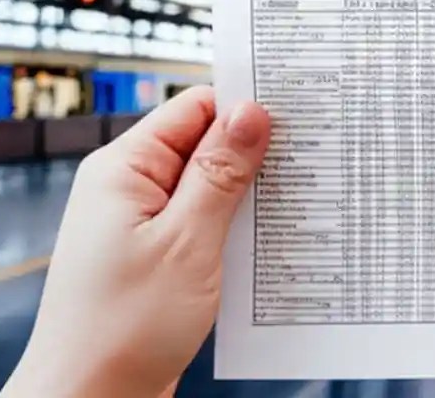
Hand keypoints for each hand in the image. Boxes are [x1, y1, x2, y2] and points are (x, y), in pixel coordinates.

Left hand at [2, 87, 269, 397]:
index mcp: (124, 170)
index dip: (244, 107)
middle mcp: (129, 190)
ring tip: (300, 202)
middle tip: (311, 159)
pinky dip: (238, 230)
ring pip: (211, 190)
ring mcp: (143, 226)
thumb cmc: (123, 326)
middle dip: (255, 154)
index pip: (194, 109)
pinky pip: (206, 226)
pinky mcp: (158, 258)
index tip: (298, 112)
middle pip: (205, 147)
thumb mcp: (186, 241)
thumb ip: (220, 173)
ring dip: (251, 197)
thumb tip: (250, 113)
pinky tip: (271, 242)